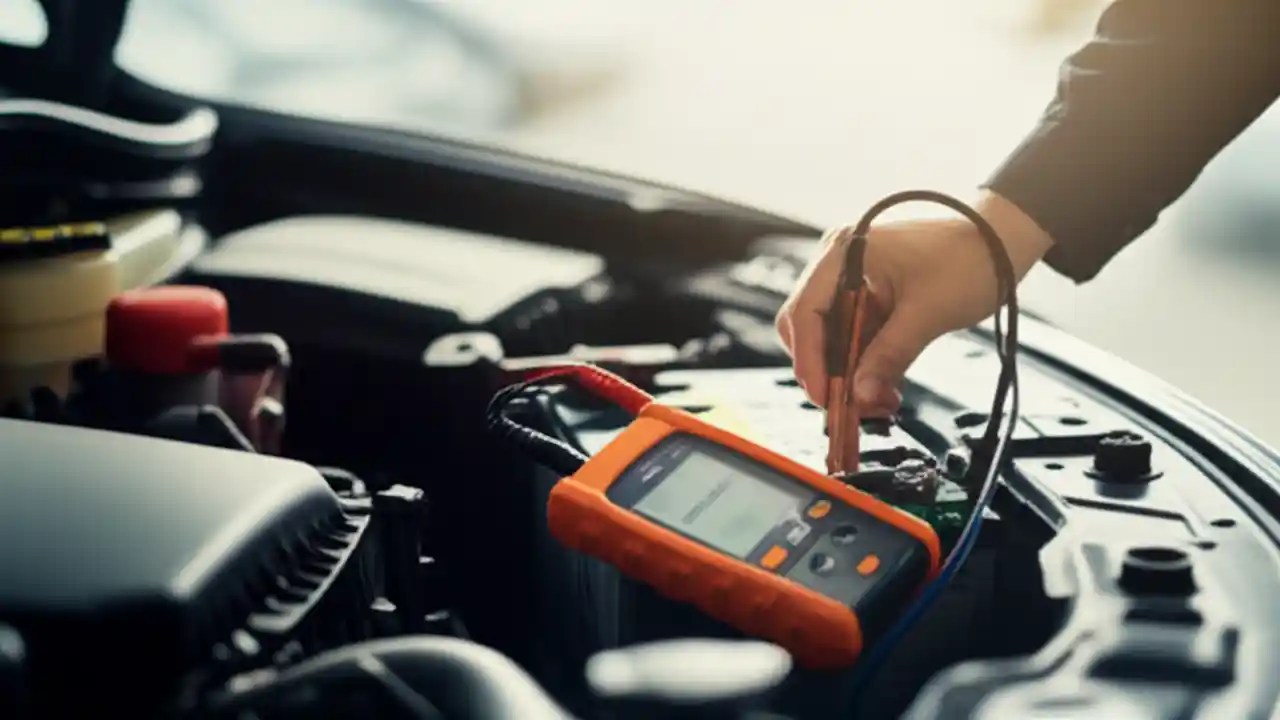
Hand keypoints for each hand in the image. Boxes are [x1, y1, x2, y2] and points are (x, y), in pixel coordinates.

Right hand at [774, 190, 1052, 415]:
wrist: (1003, 241)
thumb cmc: (971, 260)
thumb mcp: (928, 313)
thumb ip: (890, 356)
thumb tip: (860, 396)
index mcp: (845, 252)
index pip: (805, 312)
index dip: (810, 361)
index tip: (826, 398)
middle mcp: (838, 261)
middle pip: (808, 326)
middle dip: (826, 371)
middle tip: (849, 407)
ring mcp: (851, 277)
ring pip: (830, 336)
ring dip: (848, 373)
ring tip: (879, 402)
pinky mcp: (867, 293)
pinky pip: (852, 335)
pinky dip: (864, 363)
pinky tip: (884, 387)